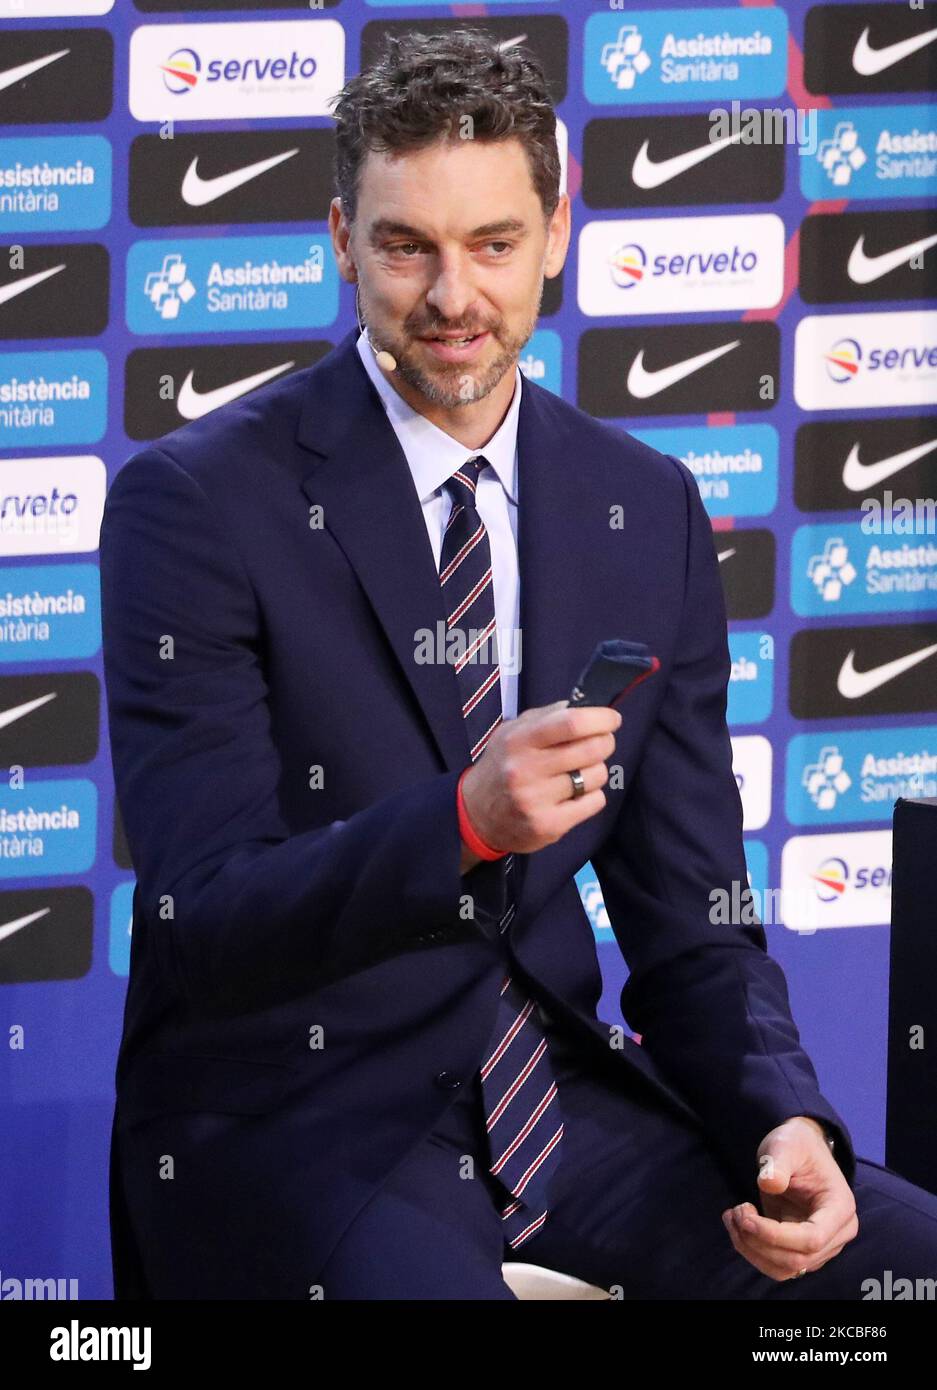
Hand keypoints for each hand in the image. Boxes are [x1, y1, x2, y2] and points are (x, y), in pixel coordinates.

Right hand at [459, 699, 622, 862]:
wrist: (476, 815)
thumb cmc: (502, 766)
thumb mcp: (512, 732)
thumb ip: (547, 716)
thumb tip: (585, 706)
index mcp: (519, 740)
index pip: (571, 723)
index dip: (601, 718)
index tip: (611, 719)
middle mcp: (526, 769)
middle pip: (591, 749)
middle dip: (605, 742)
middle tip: (600, 743)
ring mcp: (537, 800)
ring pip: (596, 776)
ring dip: (595, 771)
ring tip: (579, 772)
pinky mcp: (548, 825)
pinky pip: (594, 802)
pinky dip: (592, 796)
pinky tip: (575, 794)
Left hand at [722, 1116, 858, 1280]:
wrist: (798, 1149)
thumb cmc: (796, 1144)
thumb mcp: (786, 1144)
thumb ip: (778, 1162)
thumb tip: (768, 1184)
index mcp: (840, 1209)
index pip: (812, 1239)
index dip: (775, 1235)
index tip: (744, 1215)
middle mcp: (836, 1234)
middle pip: (797, 1259)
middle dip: (758, 1241)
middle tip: (735, 1211)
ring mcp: (820, 1246)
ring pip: (786, 1269)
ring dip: (752, 1250)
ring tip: (733, 1217)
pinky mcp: (801, 1249)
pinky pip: (777, 1264)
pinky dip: (753, 1251)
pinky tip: (738, 1225)